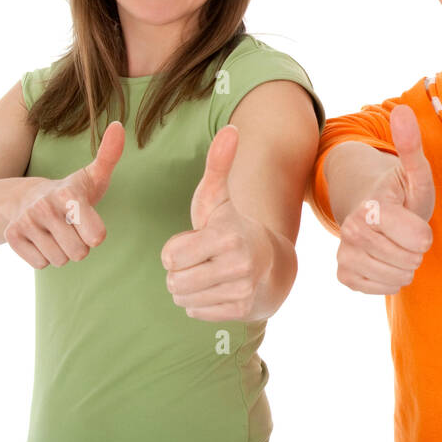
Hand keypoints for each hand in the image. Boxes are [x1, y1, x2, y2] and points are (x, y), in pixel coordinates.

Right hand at [5, 120, 123, 267]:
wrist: (26, 197)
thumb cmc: (72, 191)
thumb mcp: (92, 175)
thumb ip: (110, 155)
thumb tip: (119, 125)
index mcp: (69, 194)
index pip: (95, 236)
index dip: (96, 234)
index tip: (91, 223)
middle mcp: (44, 207)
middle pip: (79, 253)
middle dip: (79, 245)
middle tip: (72, 227)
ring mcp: (25, 221)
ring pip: (59, 261)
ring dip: (61, 252)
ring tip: (57, 232)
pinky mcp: (11, 236)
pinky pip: (40, 264)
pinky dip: (43, 257)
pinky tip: (41, 238)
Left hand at [161, 125, 272, 320]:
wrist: (272, 264)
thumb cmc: (232, 227)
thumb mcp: (219, 198)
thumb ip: (218, 164)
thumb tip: (231, 128)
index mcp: (227, 236)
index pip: (169, 257)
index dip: (175, 249)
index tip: (195, 241)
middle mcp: (238, 265)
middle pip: (174, 281)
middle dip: (179, 271)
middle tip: (200, 260)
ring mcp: (242, 290)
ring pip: (183, 298)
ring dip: (188, 288)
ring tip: (208, 274)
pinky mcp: (242, 311)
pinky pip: (195, 312)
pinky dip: (200, 304)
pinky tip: (218, 290)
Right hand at [335, 104, 434, 294]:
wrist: (372, 210)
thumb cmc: (401, 192)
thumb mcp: (415, 172)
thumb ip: (411, 146)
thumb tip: (404, 110)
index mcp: (372, 206)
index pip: (418, 239)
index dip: (425, 233)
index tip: (414, 217)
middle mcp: (352, 230)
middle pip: (410, 259)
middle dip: (415, 248)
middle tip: (405, 231)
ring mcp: (345, 254)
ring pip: (398, 277)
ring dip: (406, 264)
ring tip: (397, 244)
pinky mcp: (343, 274)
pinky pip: (382, 289)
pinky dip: (391, 279)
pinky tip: (385, 259)